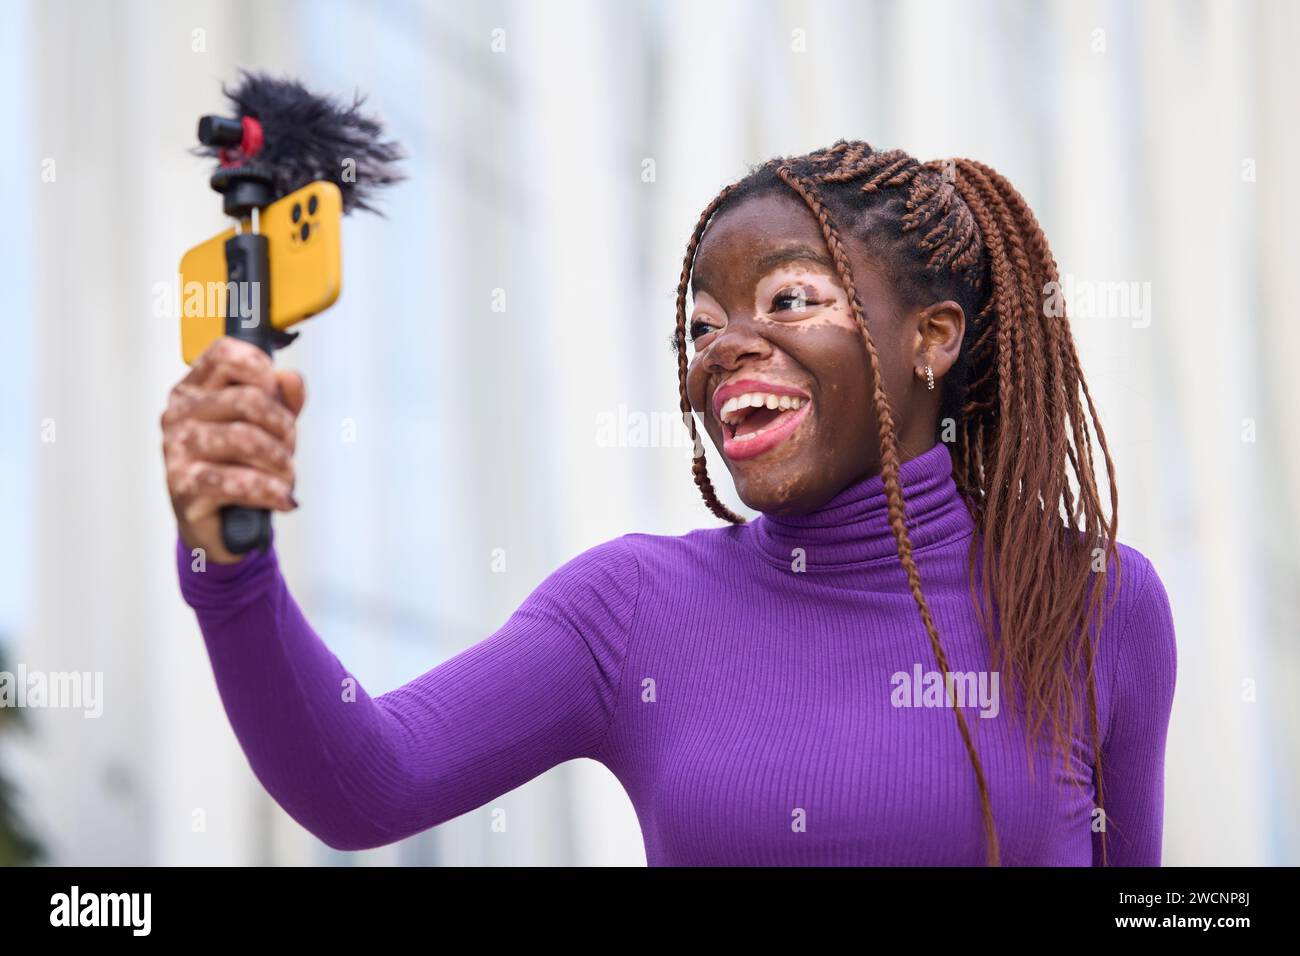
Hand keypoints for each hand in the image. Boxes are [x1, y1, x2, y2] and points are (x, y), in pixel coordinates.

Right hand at [162, 336, 305, 563]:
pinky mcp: (184, 487)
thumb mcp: (268, 426)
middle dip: (284, 427)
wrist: (222, 525)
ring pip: (247, 439)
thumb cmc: (241, 466)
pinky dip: (272, 491)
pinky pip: (239, 482)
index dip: (260, 368)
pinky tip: (283, 498)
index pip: (224, 354)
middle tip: (289, 449)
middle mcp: (179, 414)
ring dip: (281, 462)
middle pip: (248, 400)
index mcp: (195, 389)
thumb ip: (283, 397)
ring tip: (286, 477)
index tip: (275, 391)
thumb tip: (290, 379)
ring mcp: (177, 450)